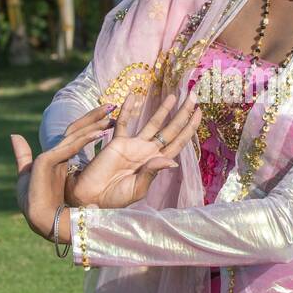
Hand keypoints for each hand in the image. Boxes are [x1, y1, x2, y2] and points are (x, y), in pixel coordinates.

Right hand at [11, 105, 115, 239]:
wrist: (38, 221)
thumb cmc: (42, 206)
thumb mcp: (56, 187)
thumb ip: (52, 169)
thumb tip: (33, 152)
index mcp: (58, 158)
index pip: (75, 134)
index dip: (90, 123)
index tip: (108, 116)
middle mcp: (54, 154)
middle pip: (76, 129)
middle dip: (93, 116)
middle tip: (111, 105)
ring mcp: (49, 156)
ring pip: (73, 134)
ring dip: (92, 123)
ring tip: (109, 113)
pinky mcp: (46, 162)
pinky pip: (69, 148)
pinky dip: (84, 140)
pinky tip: (100, 133)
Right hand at [68, 88, 201, 209]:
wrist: (92, 197)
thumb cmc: (115, 198)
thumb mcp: (136, 189)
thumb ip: (152, 173)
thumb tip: (172, 161)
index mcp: (156, 163)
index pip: (178, 142)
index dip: (189, 128)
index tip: (199, 112)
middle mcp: (148, 151)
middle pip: (170, 129)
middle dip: (182, 113)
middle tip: (193, 96)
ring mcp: (133, 145)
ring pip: (152, 123)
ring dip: (163, 109)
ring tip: (174, 94)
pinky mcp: (117, 142)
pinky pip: (123, 123)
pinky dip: (128, 110)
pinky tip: (134, 96)